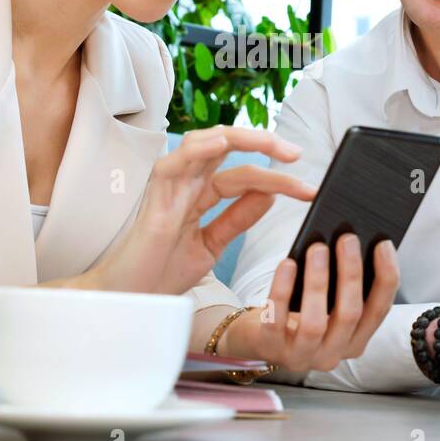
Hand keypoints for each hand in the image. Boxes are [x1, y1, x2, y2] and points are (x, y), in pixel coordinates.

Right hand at [87, 126, 315, 294]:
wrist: (130, 300)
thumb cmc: (161, 272)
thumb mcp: (212, 245)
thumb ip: (237, 218)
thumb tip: (270, 194)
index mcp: (200, 194)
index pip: (244, 175)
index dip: (278, 180)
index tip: (309, 189)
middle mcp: (186, 183)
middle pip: (228, 147)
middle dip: (265, 145)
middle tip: (298, 155)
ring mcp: (170, 186)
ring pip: (205, 144)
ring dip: (242, 140)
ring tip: (274, 146)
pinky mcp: (154, 197)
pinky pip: (174, 163)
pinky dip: (197, 150)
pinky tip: (221, 145)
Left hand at [222, 233, 399, 371]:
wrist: (259, 337)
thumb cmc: (299, 311)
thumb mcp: (327, 304)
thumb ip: (343, 285)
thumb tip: (351, 243)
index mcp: (355, 341)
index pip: (379, 310)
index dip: (385, 277)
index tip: (383, 244)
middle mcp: (333, 354)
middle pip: (350, 315)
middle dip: (351, 274)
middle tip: (348, 238)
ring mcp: (301, 355)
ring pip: (315, 322)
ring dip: (318, 282)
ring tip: (317, 248)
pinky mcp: (271, 348)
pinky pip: (277, 320)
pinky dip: (283, 289)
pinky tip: (288, 264)